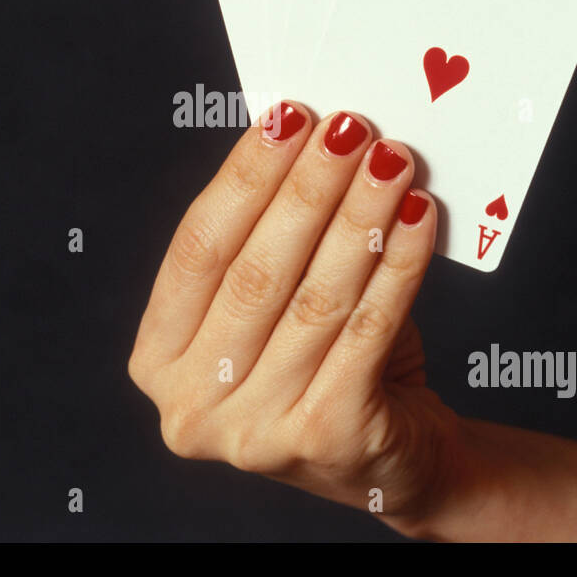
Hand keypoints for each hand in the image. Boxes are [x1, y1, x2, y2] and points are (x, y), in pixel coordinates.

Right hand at [128, 102, 460, 536]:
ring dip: (359, 217)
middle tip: (350, 128)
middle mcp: (191, 404)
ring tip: (391, 161)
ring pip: (316, 297)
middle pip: (255, 271)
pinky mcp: (325, 438)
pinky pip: (368, 329)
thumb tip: (309, 137)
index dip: (244, 178)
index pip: (197, 249)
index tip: (288, 118)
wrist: (388, 458)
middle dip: (308, 188)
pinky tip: (417, 217)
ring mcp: (254, 432)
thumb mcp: (274, 306)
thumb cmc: (323, 365)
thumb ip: (272, 240)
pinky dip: (398, 264)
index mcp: (159, 359)